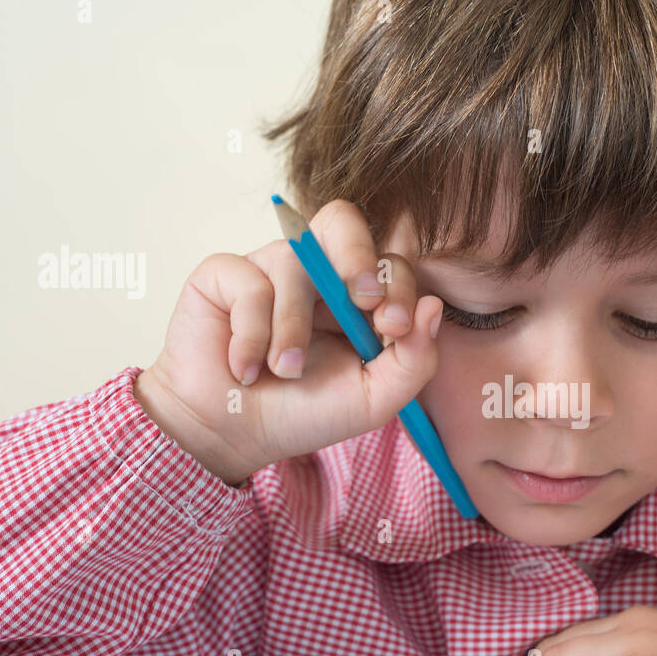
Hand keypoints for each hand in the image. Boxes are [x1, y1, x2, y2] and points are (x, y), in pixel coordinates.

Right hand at [136, 199, 443, 484]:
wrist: (234, 435)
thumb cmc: (304, 412)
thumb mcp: (373, 398)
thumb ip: (414, 359)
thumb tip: (432, 307)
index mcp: (356, 297)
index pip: (388, 264)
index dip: (397, 285)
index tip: (393, 327)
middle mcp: (314, 273)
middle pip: (342, 220)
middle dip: (357, 256)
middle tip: (361, 299)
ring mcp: (269, 269)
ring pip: (293, 266)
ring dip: (293, 328)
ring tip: (285, 371)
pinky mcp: (224, 275)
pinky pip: (249, 284)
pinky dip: (251, 335)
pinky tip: (244, 368)